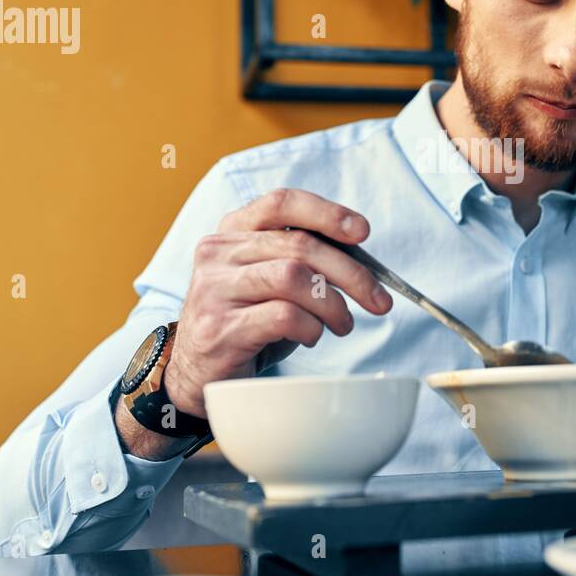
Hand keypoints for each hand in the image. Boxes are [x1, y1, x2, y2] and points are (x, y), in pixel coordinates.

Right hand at [164, 188, 392, 417]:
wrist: (197, 372)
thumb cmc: (247, 321)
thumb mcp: (272, 281)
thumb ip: (304, 260)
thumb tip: (364, 261)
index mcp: (233, 231)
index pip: (281, 203)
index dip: (326, 213)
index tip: (361, 232)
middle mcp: (218, 253)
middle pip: (299, 245)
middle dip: (351, 273)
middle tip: (378, 299)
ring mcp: (214, 289)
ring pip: (293, 277)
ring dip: (333, 304)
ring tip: (343, 323)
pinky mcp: (220, 328)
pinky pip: (283, 315)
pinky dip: (311, 327)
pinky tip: (312, 336)